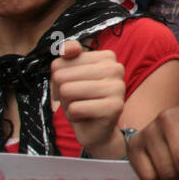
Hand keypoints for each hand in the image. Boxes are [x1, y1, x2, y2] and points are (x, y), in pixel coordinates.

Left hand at [50, 39, 126, 157]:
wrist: (95, 130)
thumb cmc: (81, 100)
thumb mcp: (68, 75)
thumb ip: (66, 57)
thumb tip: (67, 49)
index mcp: (107, 57)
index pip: (63, 60)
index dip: (60, 76)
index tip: (74, 85)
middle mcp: (116, 68)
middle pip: (63, 75)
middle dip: (63, 91)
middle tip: (77, 99)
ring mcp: (118, 87)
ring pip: (68, 91)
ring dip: (68, 103)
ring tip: (81, 107)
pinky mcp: (115, 106)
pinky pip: (76, 108)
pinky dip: (74, 115)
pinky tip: (86, 116)